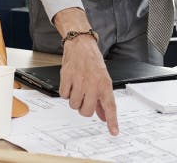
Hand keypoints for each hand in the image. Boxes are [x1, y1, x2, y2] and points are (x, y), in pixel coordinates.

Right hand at [53, 7, 117, 134]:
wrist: (81, 44)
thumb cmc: (93, 62)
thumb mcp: (103, 80)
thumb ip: (103, 100)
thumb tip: (104, 118)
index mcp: (105, 84)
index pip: (110, 106)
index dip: (112, 120)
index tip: (114, 131)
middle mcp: (93, 83)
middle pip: (86, 111)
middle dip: (84, 107)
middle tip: (85, 98)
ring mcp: (79, 80)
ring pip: (74, 105)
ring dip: (74, 99)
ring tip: (78, 87)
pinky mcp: (67, 77)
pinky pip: (63, 95)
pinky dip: (66, 91)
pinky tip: (71, 82)